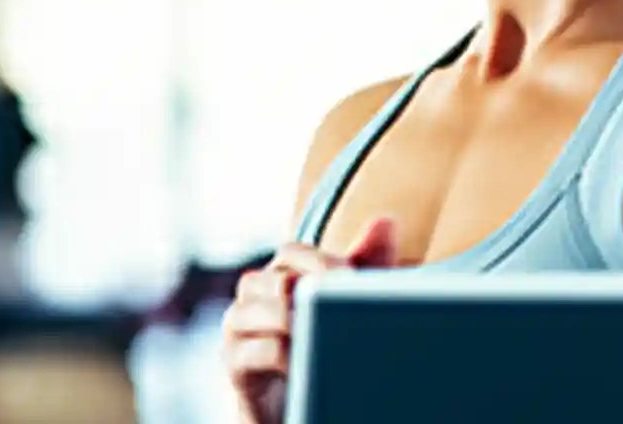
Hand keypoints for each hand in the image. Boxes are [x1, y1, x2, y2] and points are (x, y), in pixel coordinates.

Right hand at [222, 218, 397, 423]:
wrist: (295, 402)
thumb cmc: (319, 345)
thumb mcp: (348, 303)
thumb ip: (367, 264)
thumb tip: (387, 221)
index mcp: (279, 273)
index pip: (292, 252)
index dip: (321, 263)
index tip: (350, 277)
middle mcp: (254, 294)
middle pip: (278, 279)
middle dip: (313, 292)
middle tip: (342, 308)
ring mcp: (239, 327)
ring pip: (266, 311)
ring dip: (301, 323)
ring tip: (328, 335)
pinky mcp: (235, 363)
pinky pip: (261, 350)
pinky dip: (289, 355)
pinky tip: (310, 363)